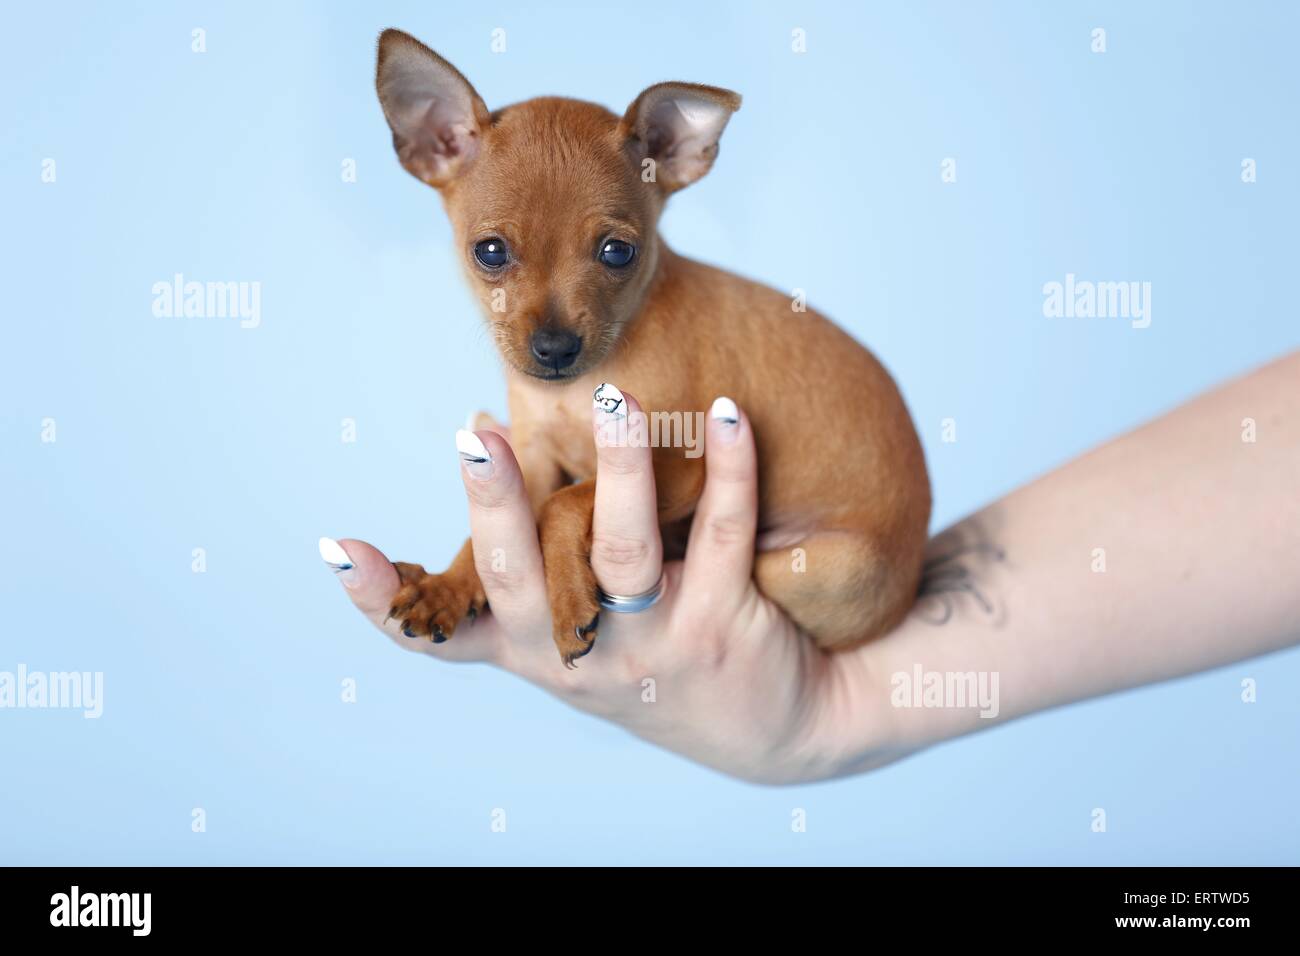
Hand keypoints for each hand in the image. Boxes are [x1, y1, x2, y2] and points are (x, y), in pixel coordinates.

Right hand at [322, 392, 894, 783]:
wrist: (774, 725)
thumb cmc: (660, 653)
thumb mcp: (583, 631)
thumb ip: (539, 562)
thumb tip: (483, 435)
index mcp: (537, 652)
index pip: (448, 636)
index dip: (390, 601)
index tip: (340, 551)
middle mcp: (581, 654)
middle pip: (525, 580)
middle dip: (496, 506)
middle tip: (474, 434)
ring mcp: (654, 643)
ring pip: (624, 551)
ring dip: (618, 469)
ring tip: (614, 398)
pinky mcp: (725, 626)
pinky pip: (723, 534)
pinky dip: (726, 469)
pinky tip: (726, 414)